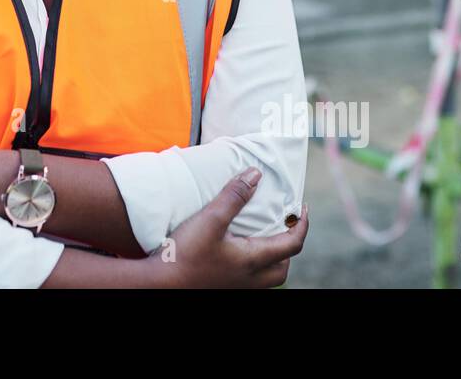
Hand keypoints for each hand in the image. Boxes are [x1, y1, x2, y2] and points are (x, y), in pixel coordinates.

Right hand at [142, 168, 308, 288]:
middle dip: (288, 245)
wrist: (158, 283)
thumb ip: (234, 196)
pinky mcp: (222, 287)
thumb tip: (255, 175)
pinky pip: (249, 279)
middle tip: (282, 224)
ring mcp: (236, 286)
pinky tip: (235, 251)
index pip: (292, 245)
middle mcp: (249, 278)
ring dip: (271, 257)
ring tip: (260, 236)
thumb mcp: (210, 219)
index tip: (301, 208)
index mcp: (252, 260)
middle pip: (283, 267)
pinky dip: (252, 264)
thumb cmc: (185, 254)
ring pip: (266, 276)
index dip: (302, 225)